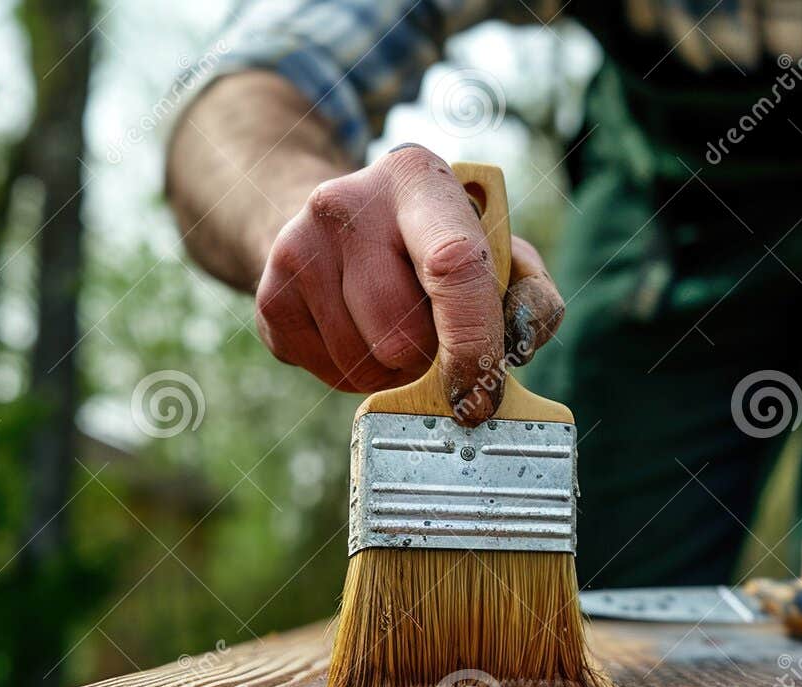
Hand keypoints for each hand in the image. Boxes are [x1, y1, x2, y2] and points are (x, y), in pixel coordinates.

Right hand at [253, 145, 563, 422]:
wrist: (334, 226)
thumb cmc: (436, 247)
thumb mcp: (498, 253)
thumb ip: (531, 296)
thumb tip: (520, 340)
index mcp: (418, 180)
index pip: (455, 267)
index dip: (472, 344)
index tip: (478, 392)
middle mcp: (348, 202)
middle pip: (403, 336)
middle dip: (428, 359)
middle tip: (431, 333)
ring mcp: (297, 247)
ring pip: (365, 363)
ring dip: (392, 369)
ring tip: (393, 327)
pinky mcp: (271, 295)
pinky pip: (329, 373)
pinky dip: (355, 371)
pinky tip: (357, 330)